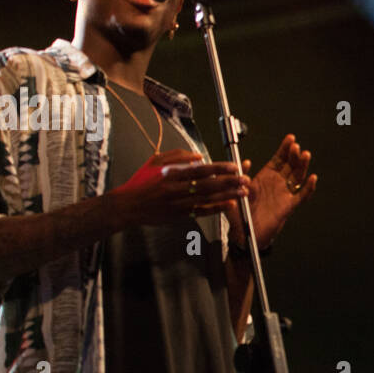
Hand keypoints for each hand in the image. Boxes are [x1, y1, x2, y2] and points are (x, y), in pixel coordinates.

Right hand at [111, 149, 247, 225]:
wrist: (128, 206)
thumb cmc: (141, 182)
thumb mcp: (155, 162)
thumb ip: (177, 156)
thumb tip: (199, 157)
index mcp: (171, 174)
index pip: (200, 170)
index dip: (218, 168)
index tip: (233, 166)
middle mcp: (176, 189)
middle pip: (208, 185)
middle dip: (229, 182)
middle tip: (245, 180)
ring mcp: (178, 203)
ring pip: (208, 199)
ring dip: (227, 195)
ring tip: (243, 192)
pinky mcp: (179, 215)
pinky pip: (201, 212)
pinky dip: (216, 209)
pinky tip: (229, 206)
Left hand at [227, 134, 316, 249]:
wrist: (244, 234)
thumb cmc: (239, 214)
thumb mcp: (235, 191)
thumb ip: (241, 177)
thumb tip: (246, 162)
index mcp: (264, 178)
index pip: (278, 159)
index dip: (284, 149)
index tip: (290, 138)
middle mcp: (276, 184)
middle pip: (290, 165)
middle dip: (294, 154)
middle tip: (295, 146)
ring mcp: (284, 194)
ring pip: (297, 176)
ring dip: (302, 166)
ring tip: (305, 155)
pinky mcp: (288, 206)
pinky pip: (302, 196)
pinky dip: (308, 187)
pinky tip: (312, 178)